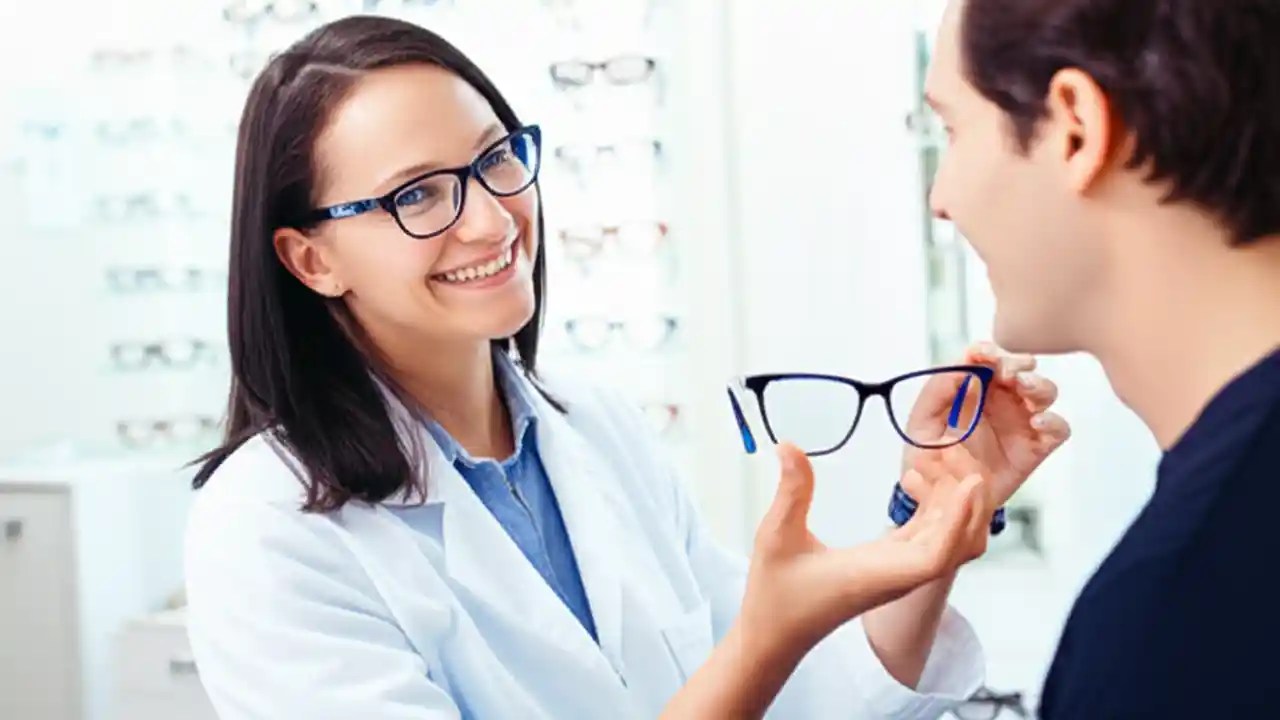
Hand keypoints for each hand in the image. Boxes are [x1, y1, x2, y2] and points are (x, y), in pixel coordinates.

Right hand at [741, 444, 989, 661]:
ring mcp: (899, 570)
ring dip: (952, 496)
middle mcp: (898, 574)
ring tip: (932, 457)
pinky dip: (934, 505)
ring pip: (948, 535)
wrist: (776, 634)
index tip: (972, 481)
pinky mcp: (892, 564)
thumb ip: (791, 491)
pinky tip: (911, 479)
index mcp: (879, 574)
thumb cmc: (776, 594)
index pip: (938, 553)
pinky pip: (929, 534)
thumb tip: (788, 446)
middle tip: (948, 448)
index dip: (960, 518)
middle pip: (958, 540)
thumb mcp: (776, 536)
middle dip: (965, 494)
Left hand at [901, 342, 1070, 508]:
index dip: (990, 350)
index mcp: (973, 388)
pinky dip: (1054, 421)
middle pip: (1021, 368)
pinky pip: (1058, 428)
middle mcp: (1001, 400)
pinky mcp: (1036, 446)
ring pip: (1044, 391)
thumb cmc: (929, 459)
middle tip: (1009, 373)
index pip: (988, 357)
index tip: (986, 354)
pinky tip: (1037, 422)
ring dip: (1038, 385)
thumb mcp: (923, 422)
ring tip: (1025, 389)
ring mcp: (1021, 421)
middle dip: (1018, 363)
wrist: (941, 499)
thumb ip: (939, 390)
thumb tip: (965, 365)